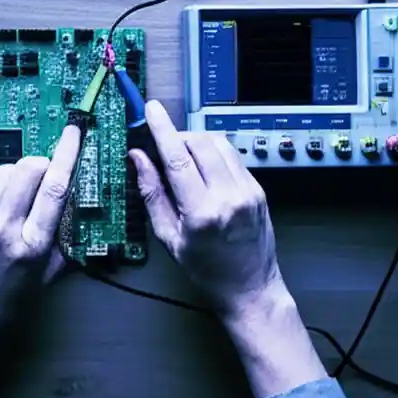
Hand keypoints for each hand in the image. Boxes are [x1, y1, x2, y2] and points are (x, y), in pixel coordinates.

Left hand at [0, 126, 81, 397]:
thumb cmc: (12, 300)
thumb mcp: (49, 272)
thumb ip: (63, 235)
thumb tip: (69, 197)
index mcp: (33, 244)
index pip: (54, 188)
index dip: (66, 154)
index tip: (72, 133)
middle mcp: (4, 229)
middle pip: (27, 170)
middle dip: (41, 164)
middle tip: (44, 177)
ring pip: (4, 172)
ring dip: (18, 176)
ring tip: (19, 199)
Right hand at [130, 101, 279, 315]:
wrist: (251, 288)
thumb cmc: (207, 269)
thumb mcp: (169, 237)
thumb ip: (152, 194)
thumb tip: (138, 159)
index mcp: (202, 212)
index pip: (178, 158)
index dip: (162, 129)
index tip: (152, 110)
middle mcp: (229, 196)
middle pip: (200, 143)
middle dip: (178, 136)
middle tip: (162, 146)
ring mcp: (248, 191)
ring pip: (219, 144)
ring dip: (197, 142)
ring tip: (183, 160)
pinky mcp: (258, 189)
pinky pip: (232, 157)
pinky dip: (213, 155)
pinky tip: (204, 172)